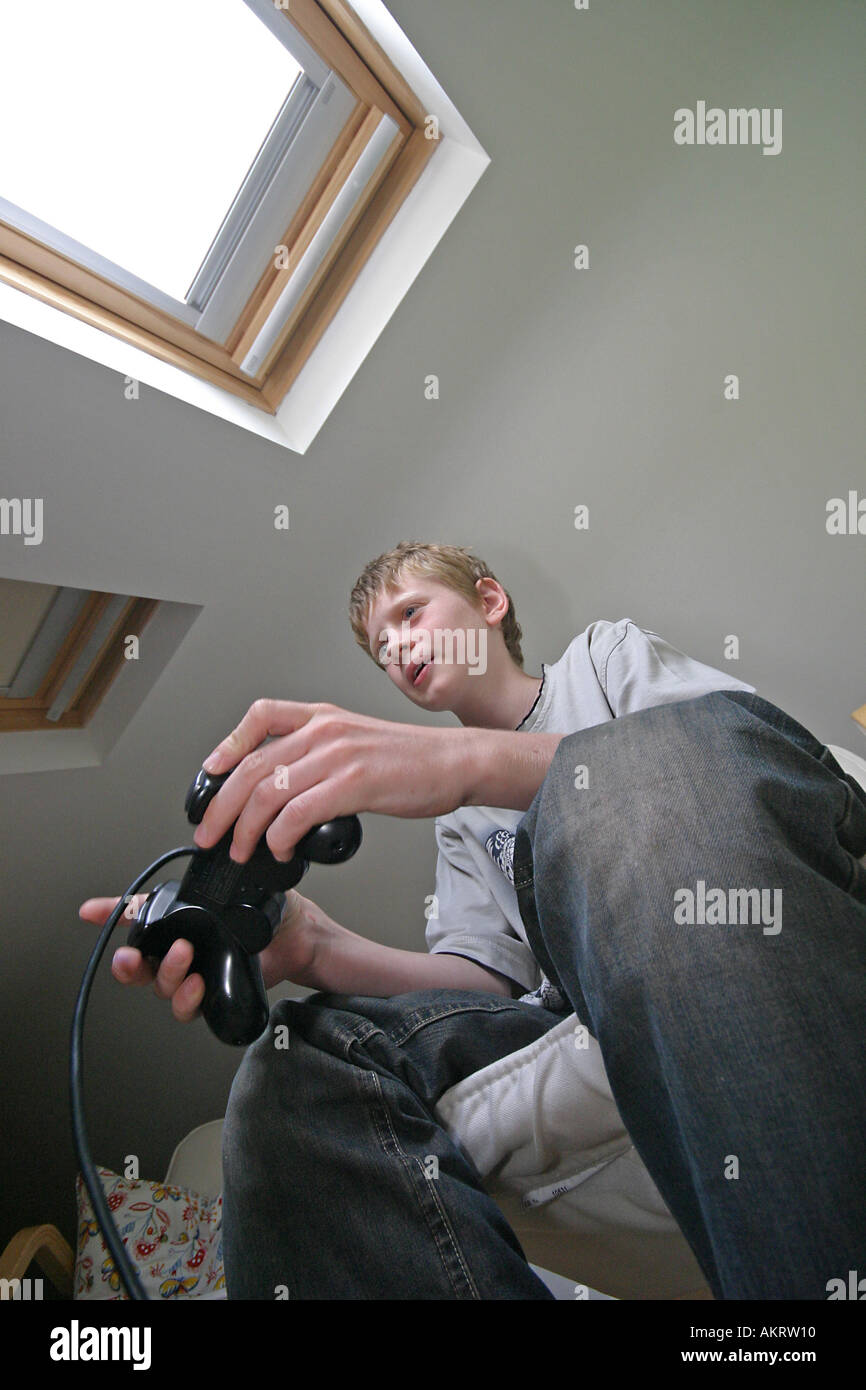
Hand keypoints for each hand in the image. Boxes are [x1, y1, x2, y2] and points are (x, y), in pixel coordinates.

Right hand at [78, 889, 322, 1019]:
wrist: (297, 937)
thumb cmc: (272, 910)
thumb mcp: (241, 883)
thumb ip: (214, 875)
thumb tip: (205, 848)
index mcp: (183, 921)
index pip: (140, 916)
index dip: (111, 914)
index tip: (90, 912)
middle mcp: (182, 949)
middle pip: (139, 964)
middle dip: (128, 964)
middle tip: (133, 957)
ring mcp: (195, 973)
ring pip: (161, 985)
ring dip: (165, 975)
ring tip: (183, 958)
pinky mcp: (212, 994)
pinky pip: (188, 1007)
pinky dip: (186, 1000)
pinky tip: (196, 986)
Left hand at [192, 699, 473, 862]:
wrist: (456, 763)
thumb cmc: (412, 760)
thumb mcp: (357, 740)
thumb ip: (319, 754)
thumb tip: (281, 791)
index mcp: (323, 716)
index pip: (259, 715)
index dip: (226, 746)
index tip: (209, 775)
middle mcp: (325, 730)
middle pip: (253, 766)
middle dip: (221, 806)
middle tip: (210, 834)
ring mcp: (339, 755)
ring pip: (268, 792)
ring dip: (245, 829)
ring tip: (241, 851)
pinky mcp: (354, 784)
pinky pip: (298, 812)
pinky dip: (280, 836)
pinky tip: (281, 850)